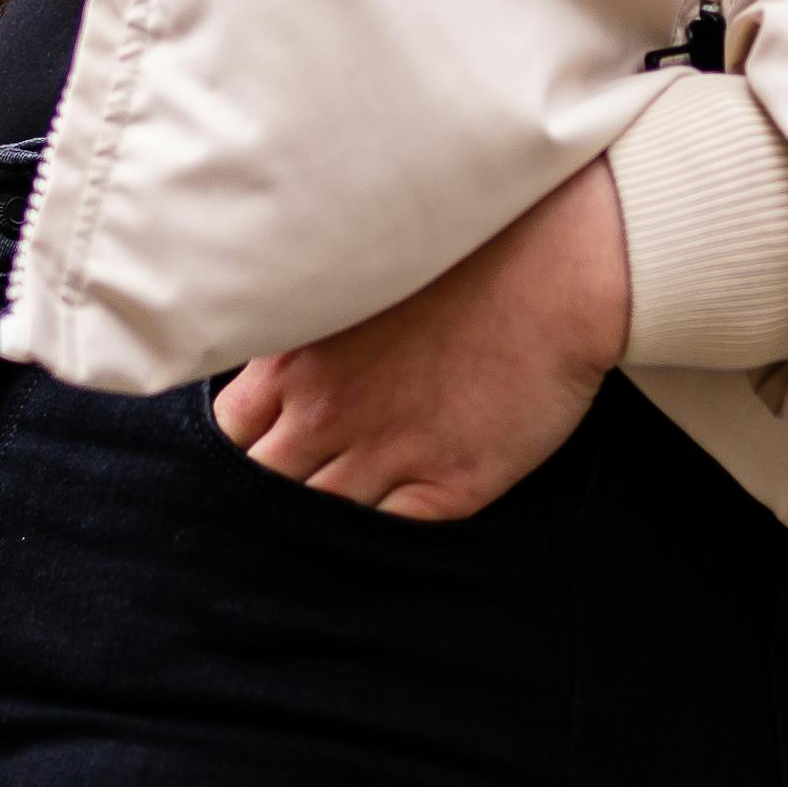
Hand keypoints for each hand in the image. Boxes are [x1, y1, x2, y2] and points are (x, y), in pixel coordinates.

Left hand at [211, 157, 631, 518]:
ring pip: (322, 517)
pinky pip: (391, 534)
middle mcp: (331, 414)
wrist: (559, 268)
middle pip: (264, 484)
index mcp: (297, 360)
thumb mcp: (358, 273)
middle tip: (286, 488)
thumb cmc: (466, 251)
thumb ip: (305, 322)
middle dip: (267, 490)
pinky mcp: (449, 485)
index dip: (240, 445)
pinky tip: (386, 522)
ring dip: (319, 521)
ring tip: (335, 509)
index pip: (229, 432)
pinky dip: (381, 534)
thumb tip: (274, 354)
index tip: (258, 444)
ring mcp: (389, 454)